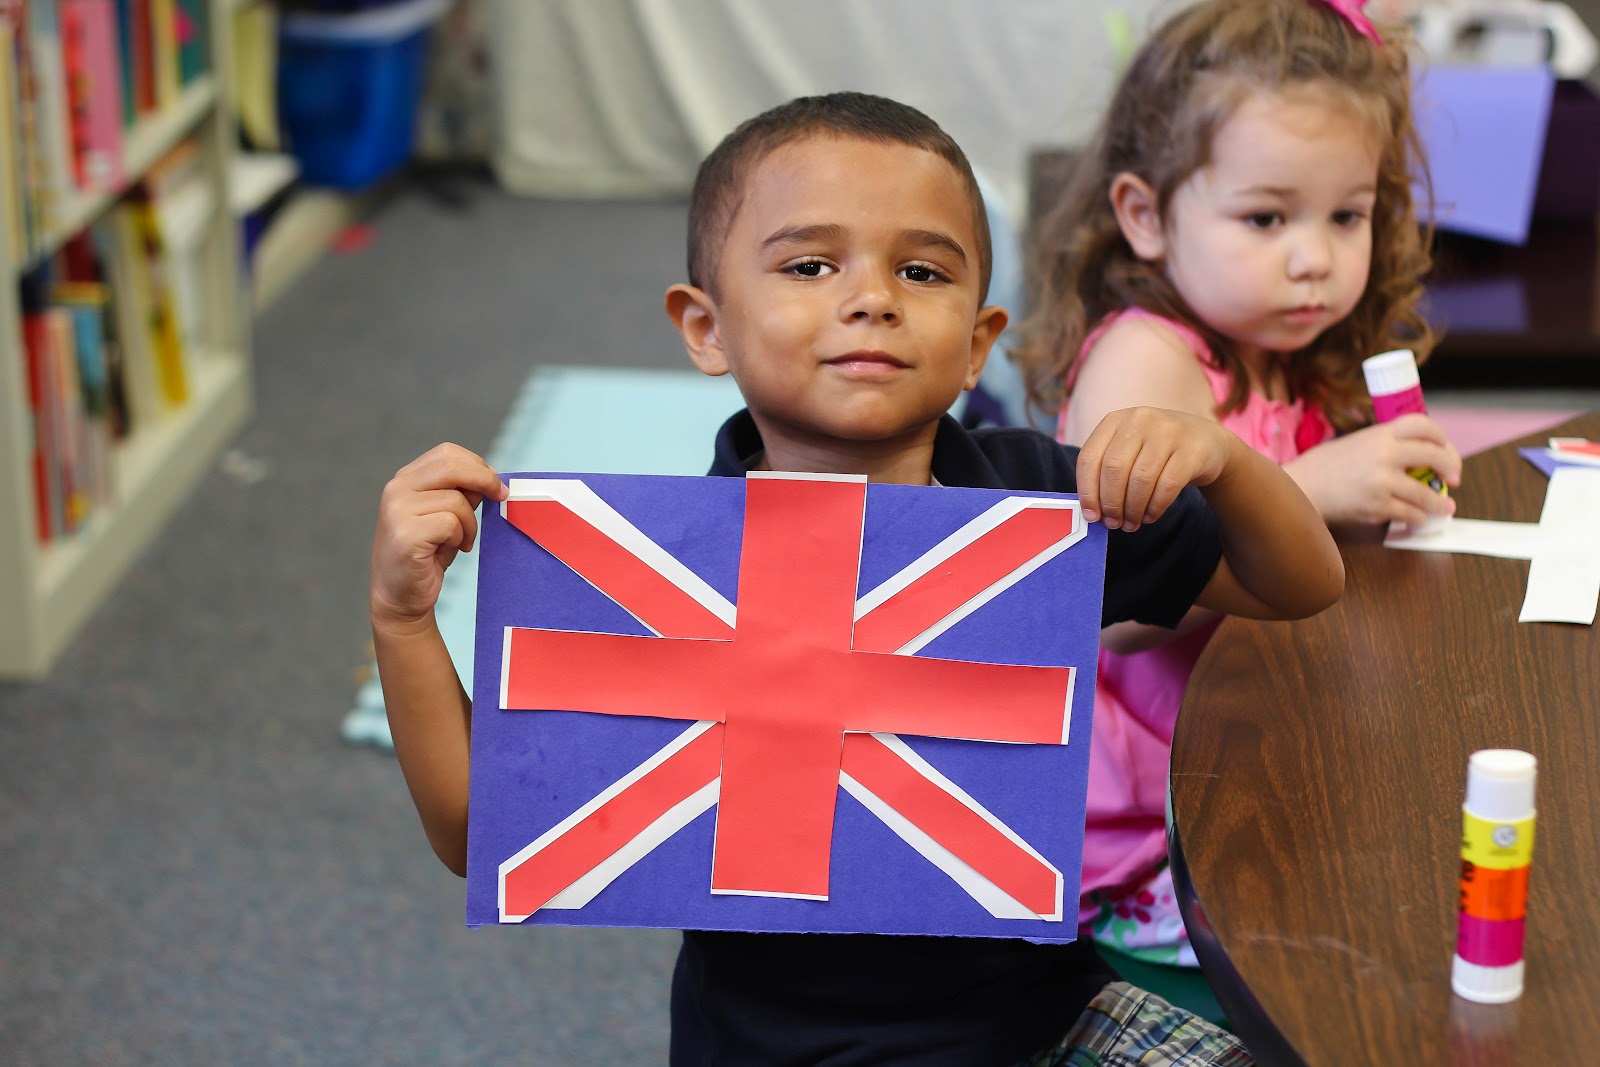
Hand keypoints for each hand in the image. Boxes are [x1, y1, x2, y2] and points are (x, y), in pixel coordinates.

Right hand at [371, 443, 507, 631]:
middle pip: (452, 466)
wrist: (400, 598)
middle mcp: (396, 489)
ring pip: (456, 500)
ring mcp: (397, 510)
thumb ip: (461, 494)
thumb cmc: (427, 556)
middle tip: (501, 497)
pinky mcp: (405, 533)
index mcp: (405, 480)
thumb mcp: (446, 517)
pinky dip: (460, 537)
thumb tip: (492, 478)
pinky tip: (449, 551)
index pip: (447, 454)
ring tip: (460, 541)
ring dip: (470, 524)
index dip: (477, 465)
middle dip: (484, 480)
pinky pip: (451, 523)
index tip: (495, 484)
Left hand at [1076, 406, 1236, 530]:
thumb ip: (1107, 471)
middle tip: (1114, 524)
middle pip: (1114, 470)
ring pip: (1140, 480)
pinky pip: (1167, 486)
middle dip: (1111, 504)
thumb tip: (1091, 512)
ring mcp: (1167, 431)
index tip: (1091, 516)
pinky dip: (1155, 507)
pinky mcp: (1191, 450)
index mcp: (1115, 420)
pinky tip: (1150, 516)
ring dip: (1133, 509)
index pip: (1089, 458)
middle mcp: (1139, 419)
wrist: (1206, 441)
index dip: (1087, 491)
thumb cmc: (1157, 452)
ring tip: (1131, 523)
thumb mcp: (1129, 449)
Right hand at [1284, 413, 1460, 528]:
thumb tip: (1420, 458)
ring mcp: (1382, 481)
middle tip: (1454, 478)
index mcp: (1379, 434)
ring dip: (1440, 502)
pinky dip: (1418, 518)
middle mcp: (1384, 454)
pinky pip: (1411, 514)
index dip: (1442, 437)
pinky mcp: (1377, 507)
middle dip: (1451, 468)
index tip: (1445, 449)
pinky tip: (1418, 518)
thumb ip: (1386, 445)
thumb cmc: (1325, 467)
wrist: (1300, 488)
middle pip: (1434, 455)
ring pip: (1427, 493)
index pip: (1423, 425)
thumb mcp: (1356, 443)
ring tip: (1444, 507)